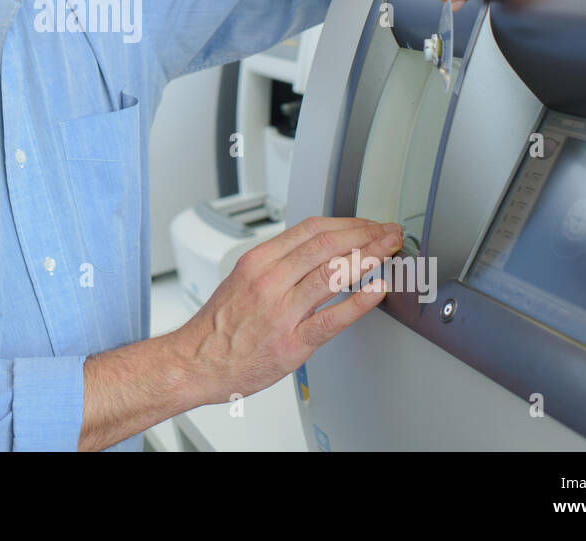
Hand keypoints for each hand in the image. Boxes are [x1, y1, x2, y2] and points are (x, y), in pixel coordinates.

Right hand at [169, 216, 402, 405]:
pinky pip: (332, 319)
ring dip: (369, 257)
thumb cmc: (219, 326)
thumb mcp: (242, 280)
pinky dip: (360, 302)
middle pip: (327, 244)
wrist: (195, 361)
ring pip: (333, 273)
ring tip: (390, 252)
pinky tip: (378, 290)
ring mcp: (281, 310)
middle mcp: (270, 280)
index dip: (348, 223)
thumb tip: (315, 254)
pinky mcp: (291, 342)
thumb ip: (277, 265)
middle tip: (388, 233)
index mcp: (258, 261)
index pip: (312, 229)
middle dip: (366, 234)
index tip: (367, 224)